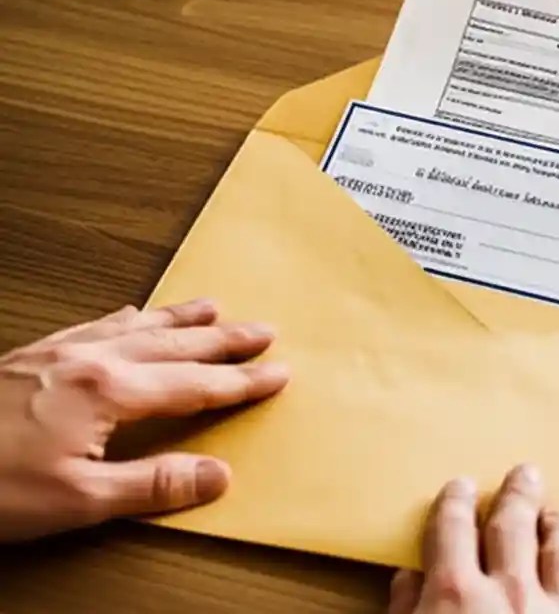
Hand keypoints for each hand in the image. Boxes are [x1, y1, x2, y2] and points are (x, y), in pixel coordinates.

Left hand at [0, 299, 288, 541]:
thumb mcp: (77, 500)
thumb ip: (152, 485)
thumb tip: (217, 474)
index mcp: (110, 390)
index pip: (195, 384)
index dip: (241, 381)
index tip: (278, 373)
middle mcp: (90, 360)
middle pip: (175, 344)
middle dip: (225, 339)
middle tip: (264, 331)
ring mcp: (59, 352)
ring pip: (138, 325)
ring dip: (181, 318)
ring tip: (214, 307)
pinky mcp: (32, 356)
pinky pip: (96, 323)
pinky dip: (127, 317)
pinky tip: (130, 314)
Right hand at [388, 465, 558, 613]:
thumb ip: (404, 611)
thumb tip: (407, 580)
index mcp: (455, 594)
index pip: (452, 530)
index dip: (455, 503)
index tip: (461, 486)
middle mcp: (510, 593)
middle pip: (514, 528)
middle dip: (518, 496)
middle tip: (526, 473)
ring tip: (557, 513)